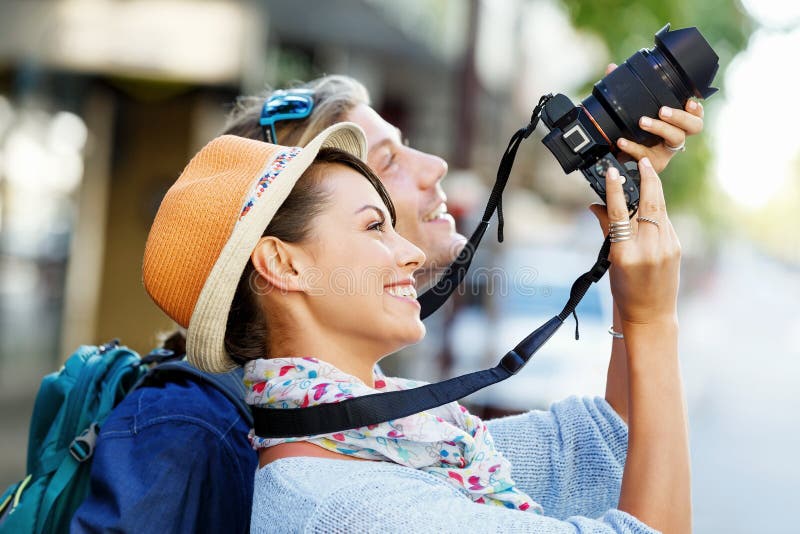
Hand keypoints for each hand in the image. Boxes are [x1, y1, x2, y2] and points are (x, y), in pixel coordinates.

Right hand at [589, 157, 680, 324]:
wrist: (651, 313)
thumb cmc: (625, 289)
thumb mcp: (611, 261)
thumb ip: (607, 230)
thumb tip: (596, 204)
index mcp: (625, 253)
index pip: (618, 214)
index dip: (614, 190)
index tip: (612, 172)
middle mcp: (648, 248)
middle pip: (649, 204)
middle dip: (647, 179)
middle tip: (642, 161)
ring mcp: (666, 247)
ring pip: (659, 208)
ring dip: (653, 189)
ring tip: (647, 173)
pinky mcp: (676, 247)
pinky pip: (665, 220)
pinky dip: (657, 208)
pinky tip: (651, 201)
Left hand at [605, 63, 703, 172]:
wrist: (618, 156)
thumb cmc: (631, 130)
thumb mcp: (628, 108)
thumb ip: (622, 89)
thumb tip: (611, 68)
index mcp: (677, 122)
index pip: (696, 114)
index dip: (697, 109)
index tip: (690, 102)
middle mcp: (677, 135)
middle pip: (694, 126)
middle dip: (680, 116)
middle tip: (663, 110)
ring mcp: (668, 150)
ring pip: (676, 139)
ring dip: (660, 128)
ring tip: (642, 122)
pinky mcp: (655, 163)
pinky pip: (647, 155)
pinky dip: (633, 147)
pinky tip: (622, 141)